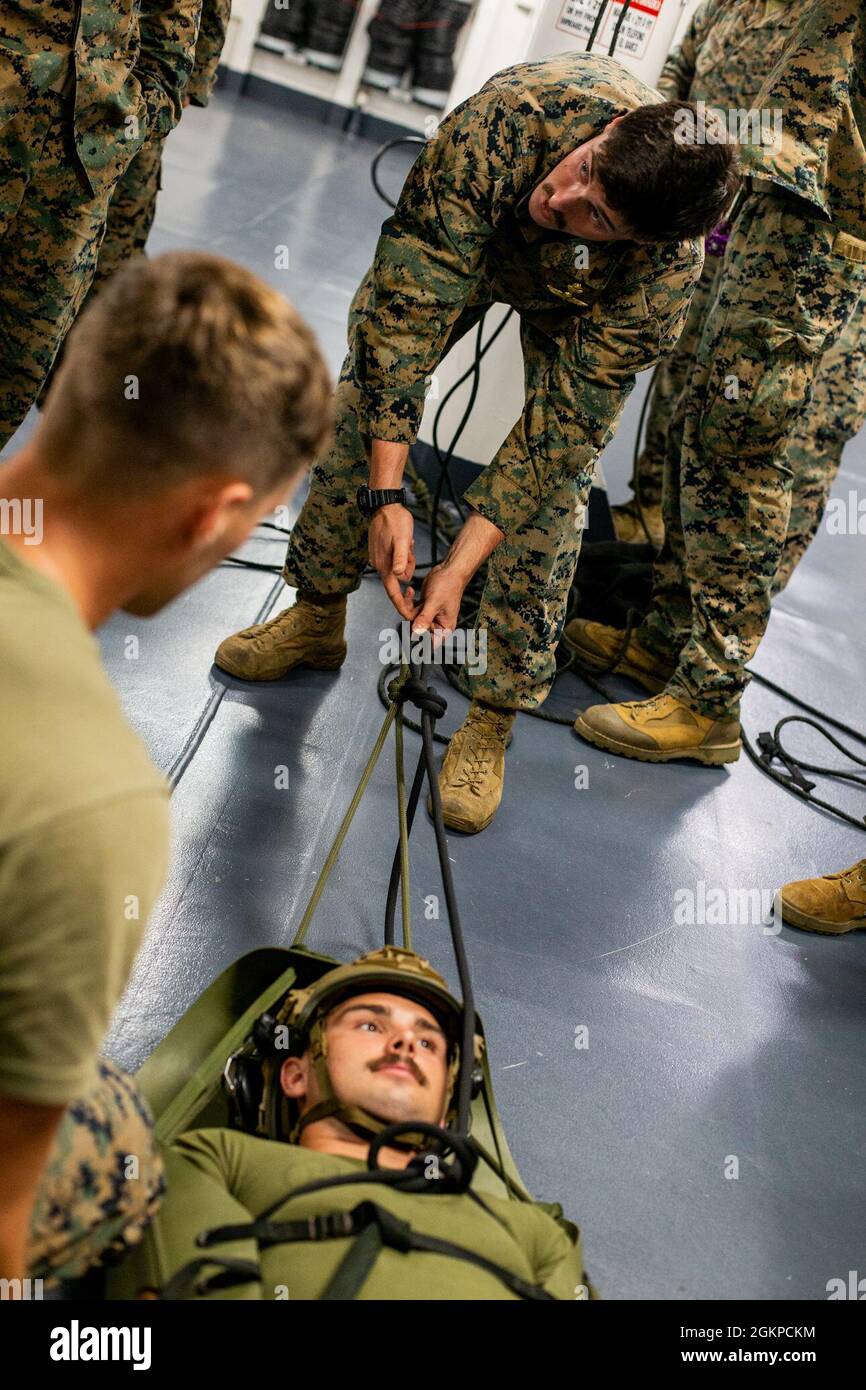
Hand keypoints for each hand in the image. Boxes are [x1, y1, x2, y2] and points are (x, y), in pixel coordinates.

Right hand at [368, 505, 416, 619]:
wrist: (385, 505)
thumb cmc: (396, 521)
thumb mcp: (403, 540)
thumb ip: (401, 558)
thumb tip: (399, 576)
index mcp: (385, 566)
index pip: (393, 593)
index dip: (402, 606)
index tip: (410, 617)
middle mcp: (379, 566)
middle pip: (396, 584)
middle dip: (407, 576)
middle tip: (412, 559)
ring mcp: (378, 560)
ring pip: (397, 572)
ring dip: (406, 563)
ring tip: (408, 545)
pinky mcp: (380, 554)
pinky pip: (394, 563)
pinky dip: (402, 558)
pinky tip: (404, 544)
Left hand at [412, 562, 465, 638]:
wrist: (449, 570)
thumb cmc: (448, 585)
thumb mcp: (435, 603)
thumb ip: (424, 618)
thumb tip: (416, 633)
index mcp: (444, 627)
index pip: (431, 642)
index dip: (420, 640)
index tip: (411, 634)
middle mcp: (437, 623)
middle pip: (418, 629)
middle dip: (411, 617)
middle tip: (410, 604)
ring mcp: (429, 615)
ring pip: (412, 618)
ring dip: (408, 607)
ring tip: (410, 594)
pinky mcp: (424, 606)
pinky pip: (412, 609)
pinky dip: (409, 601)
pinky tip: (411, 591)